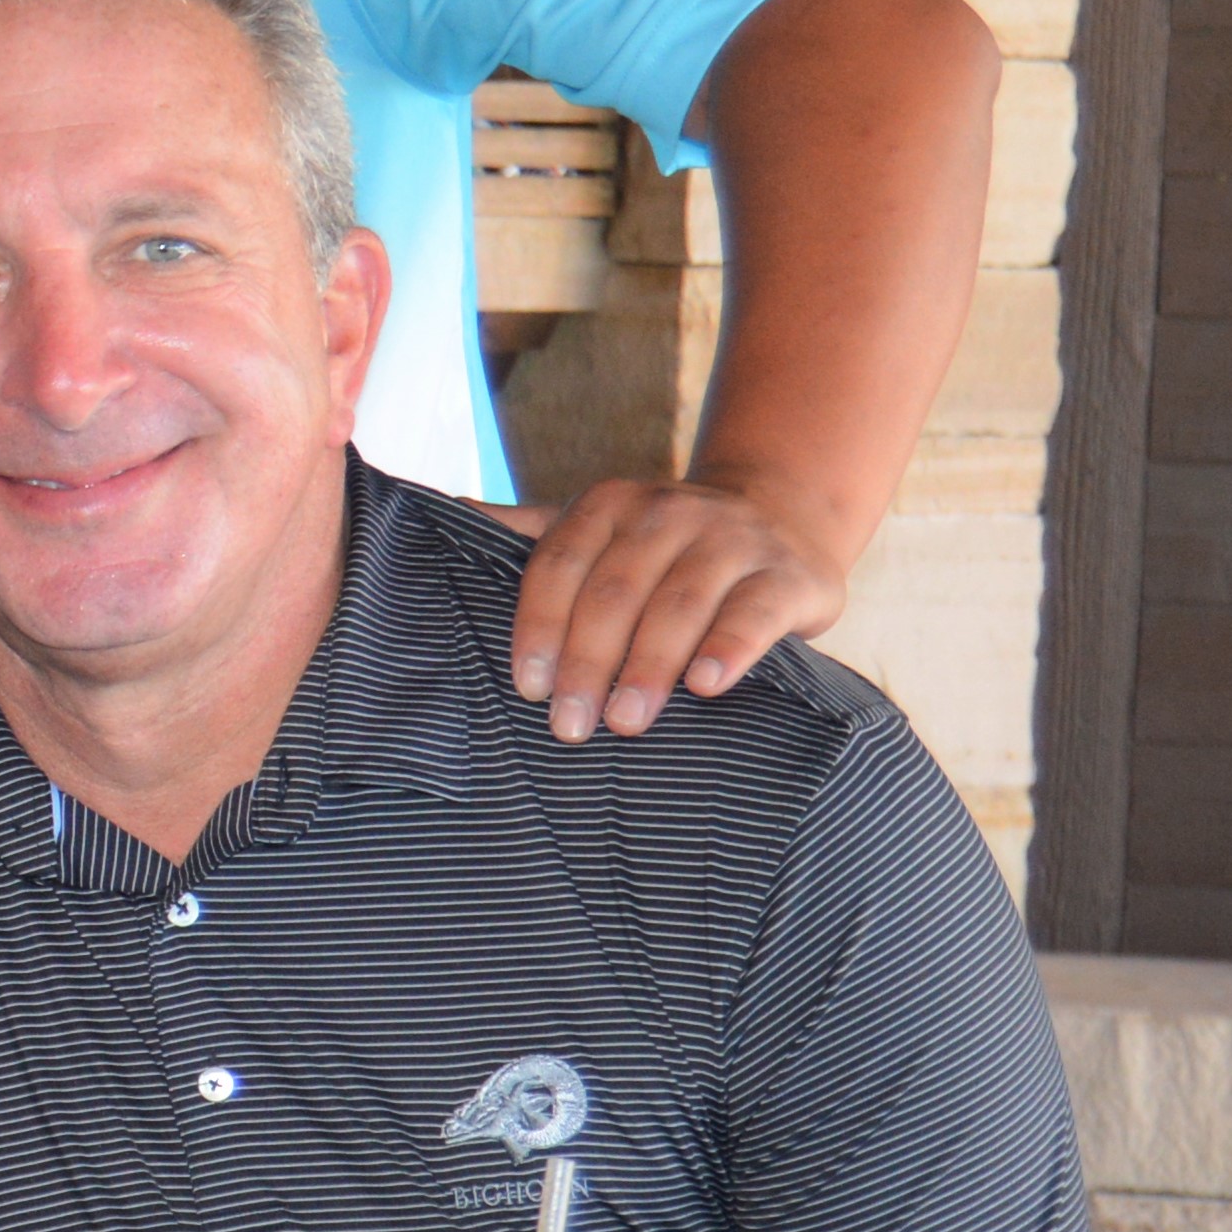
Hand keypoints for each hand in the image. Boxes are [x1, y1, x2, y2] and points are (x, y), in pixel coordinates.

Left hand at [499, 468, 850, 740]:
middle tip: (569, 726)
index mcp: (609, 505)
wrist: (783, 517)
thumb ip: (528, 533)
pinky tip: (706, 685)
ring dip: (649, 666)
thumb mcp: (599, 528)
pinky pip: (754, 613)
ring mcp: (732, 540)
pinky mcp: (788, 575)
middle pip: (615, 592)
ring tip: (627, 722)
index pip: (560, 565)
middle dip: (588, 662)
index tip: (528, 687)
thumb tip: (444, 512)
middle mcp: (669, 513)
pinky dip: (729, 648)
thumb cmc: (666, 547)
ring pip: (681, 604)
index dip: (540, 627)